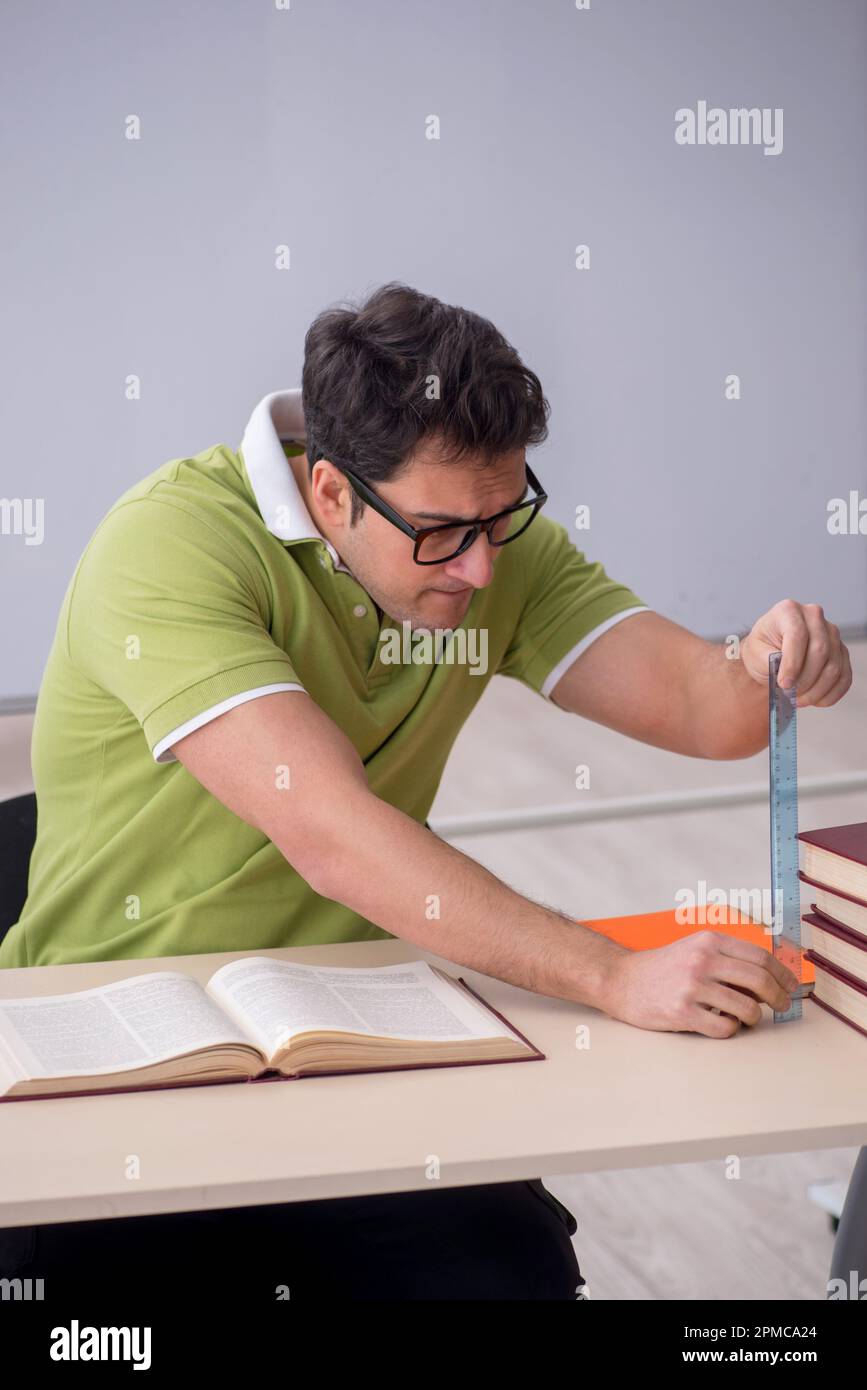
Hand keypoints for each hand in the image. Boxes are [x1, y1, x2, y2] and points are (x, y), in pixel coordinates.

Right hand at [601, 931, 798, 1036]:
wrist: (622, 980)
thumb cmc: (664, 968)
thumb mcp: (696, 948)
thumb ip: (728, 957)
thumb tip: (771, 979)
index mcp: (710, 941)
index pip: (761, 957)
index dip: (783, 975)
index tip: (791, 987)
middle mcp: (702, 960)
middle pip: (760, 981)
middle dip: (779, 998)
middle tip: (781, 1006)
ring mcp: (692, 987)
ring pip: (747, 1008)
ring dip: (754, 1018)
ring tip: (747, 1018)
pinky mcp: (682, 1012)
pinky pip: (724, 1028)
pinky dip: (731, 1030)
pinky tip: (723, 1024)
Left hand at [740, 600, 851, 707]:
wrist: (769, 654)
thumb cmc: (761, 650)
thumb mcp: (754, 653)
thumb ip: (768, 660)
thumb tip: (784, 671)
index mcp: (788, 610)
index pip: (798, 635)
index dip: (792, 663)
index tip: (783, 683)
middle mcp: (814, 616)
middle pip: (820, 651)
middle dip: (804, 679)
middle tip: (790, 695)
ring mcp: (831, 633)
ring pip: (834, 666)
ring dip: (816, 690)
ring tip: (798, 699)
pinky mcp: (841, 652)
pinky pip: (844, 677)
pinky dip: (830, 694)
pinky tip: (815, 700)